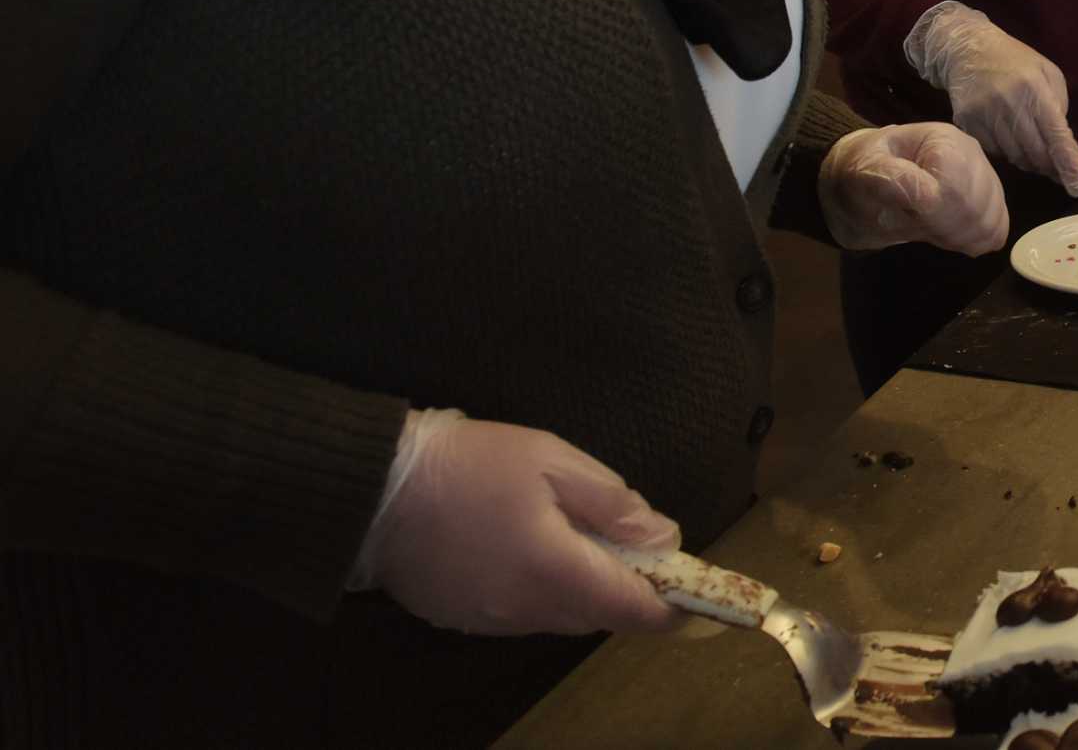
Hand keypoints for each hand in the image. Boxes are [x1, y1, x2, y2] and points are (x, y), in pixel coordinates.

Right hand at [351, 410, 684, 636]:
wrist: (376, 491)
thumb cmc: (471, 466)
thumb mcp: (553, 460)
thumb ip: (612, 503)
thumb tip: (663, 538)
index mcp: (556, 573)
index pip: (633, 610)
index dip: (672, 604)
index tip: (695, 589)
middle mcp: (527, 612)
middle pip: (599, 614)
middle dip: (627, 587)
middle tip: (636, 541)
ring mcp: (492, 622)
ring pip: (562, 616)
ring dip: (584, 586)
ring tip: (582, 536)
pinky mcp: (465, 619)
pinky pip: (524, 614)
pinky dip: (545, 589)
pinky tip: (533, 548)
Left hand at [820, 123, 1009, 253]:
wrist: (872, 181)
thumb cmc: (867, 172)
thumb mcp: (864, 171)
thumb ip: (893, 179)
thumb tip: (929, 196)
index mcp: (944, 140)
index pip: (956, 185)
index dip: (935, 212)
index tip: (912, 216)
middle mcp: (973, 154)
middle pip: (977, 206)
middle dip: (945, 227)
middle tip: (918, 223)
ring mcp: (986, 178)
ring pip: (989, 221)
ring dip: (957, 235)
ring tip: (931, 226)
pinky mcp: (991, 201)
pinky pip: (998, 230)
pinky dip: (974, 240)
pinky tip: (950, 234)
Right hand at [905, 4, 1077, 195]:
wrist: (967, 49)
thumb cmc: (1014, 61)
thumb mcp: (1047, 72)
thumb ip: (1058, 106)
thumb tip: (1060, 145)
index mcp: (1034, 88)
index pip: (1056, 135)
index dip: (1069, 164)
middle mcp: (1009, 102)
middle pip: (1035, 153)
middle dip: (1050, 167)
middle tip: (1057, 172)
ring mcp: (984, 114)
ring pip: (1015, 157)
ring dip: (1029, 162)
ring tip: (1034, 153)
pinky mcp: (967, 123)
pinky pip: (994, 152)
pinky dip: (1007, 153)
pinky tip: (1009, 139)